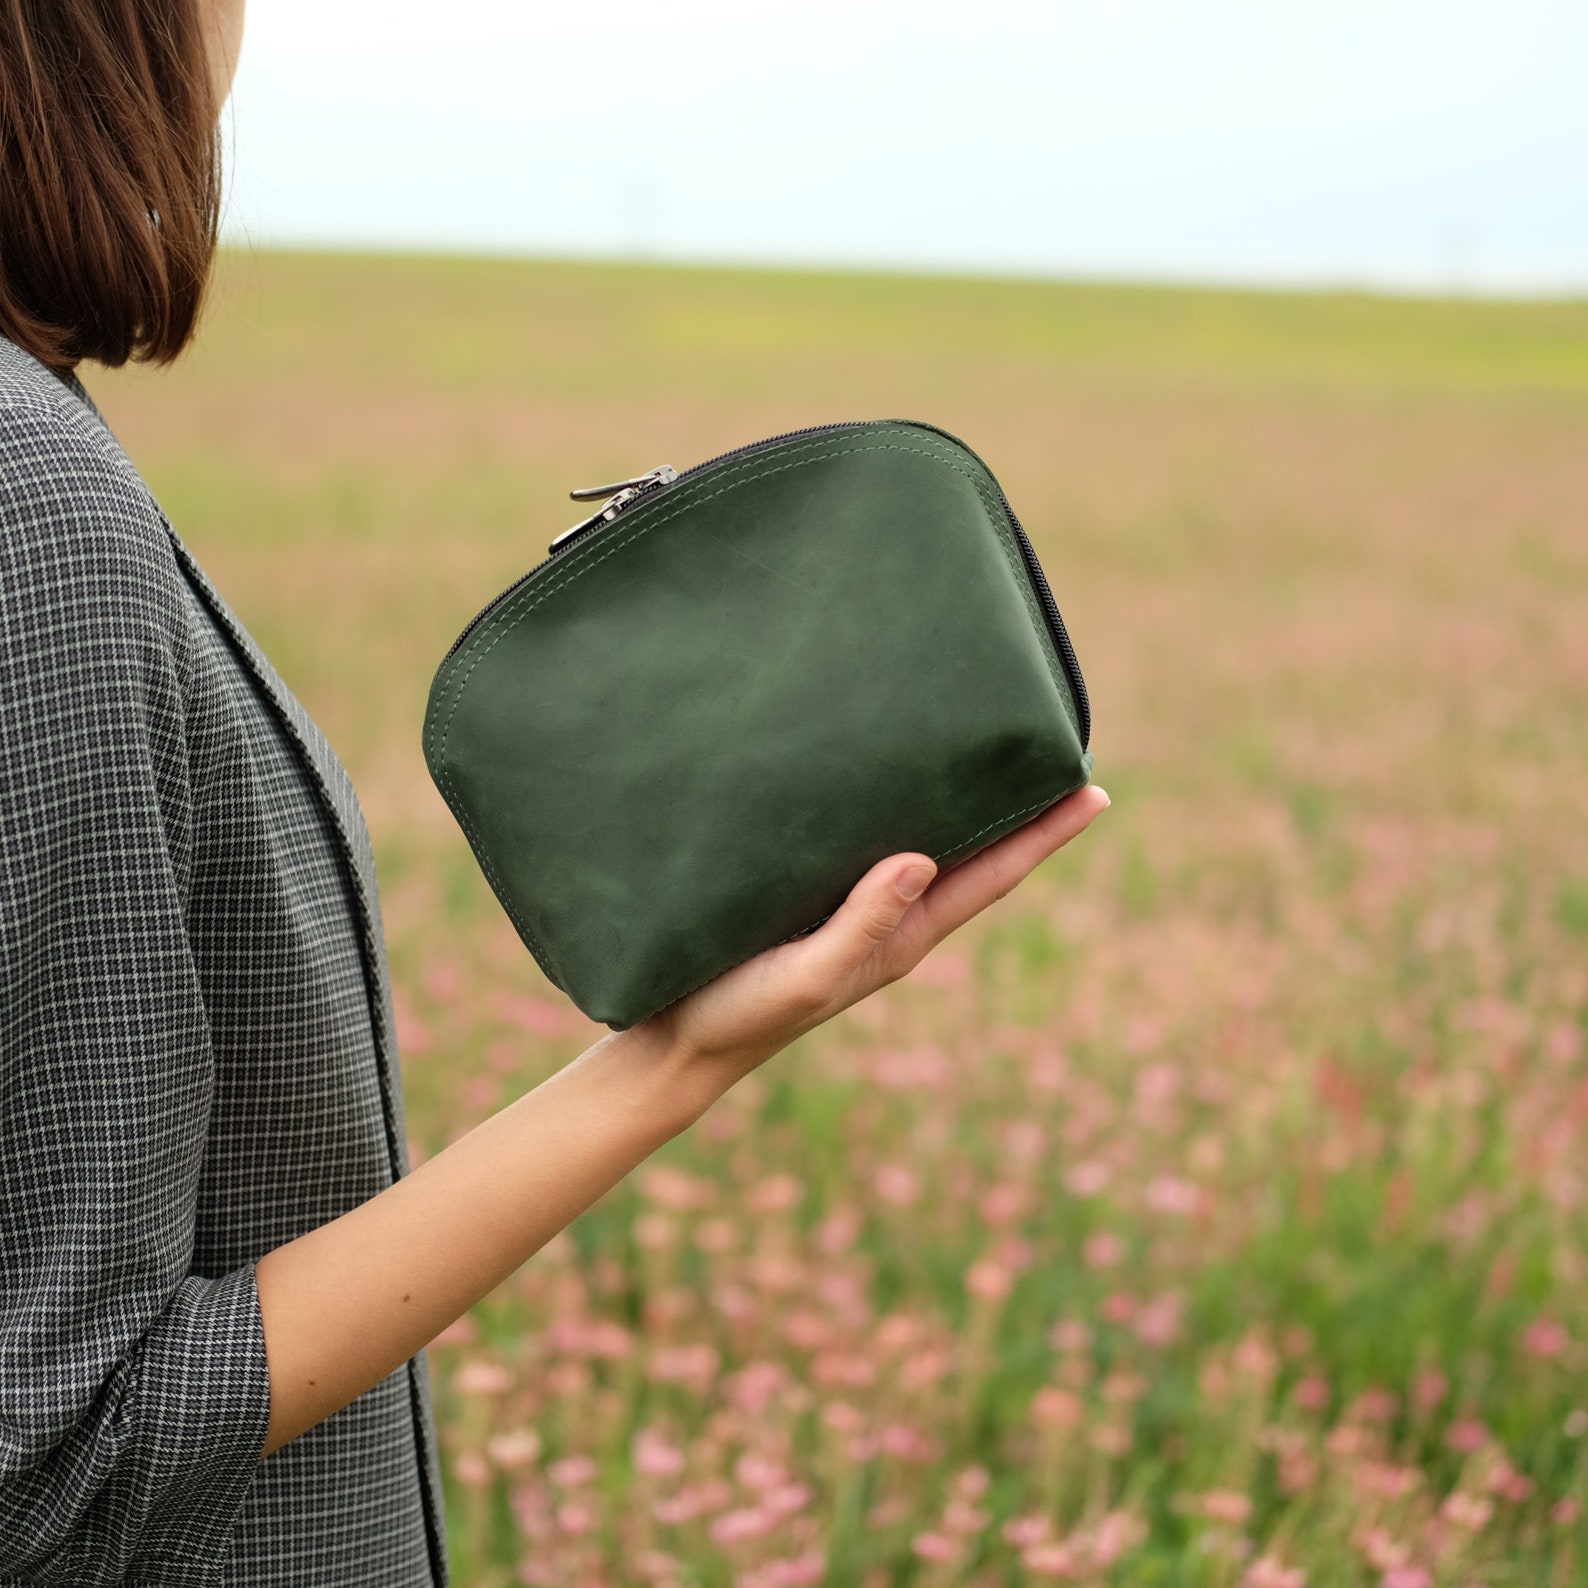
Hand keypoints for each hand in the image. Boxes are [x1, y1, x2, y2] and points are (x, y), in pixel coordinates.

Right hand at [641, 784, 1109, 1080]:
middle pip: (973, 859)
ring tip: (991, 756)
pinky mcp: (811, 902)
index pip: (990, 878)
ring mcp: (853, 914)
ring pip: (928, 851)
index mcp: (901, 940)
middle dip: (1020, 814)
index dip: (1043, 837)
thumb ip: (862, 925)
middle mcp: (889, 923)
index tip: (1096, 793)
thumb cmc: (739, 1016)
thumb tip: (923, 859)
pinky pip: (873, 850)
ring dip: (964, 810)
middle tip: (1057, 755)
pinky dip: (901, 814)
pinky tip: (893, 785)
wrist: (675, 1049)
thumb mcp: (807, 976)